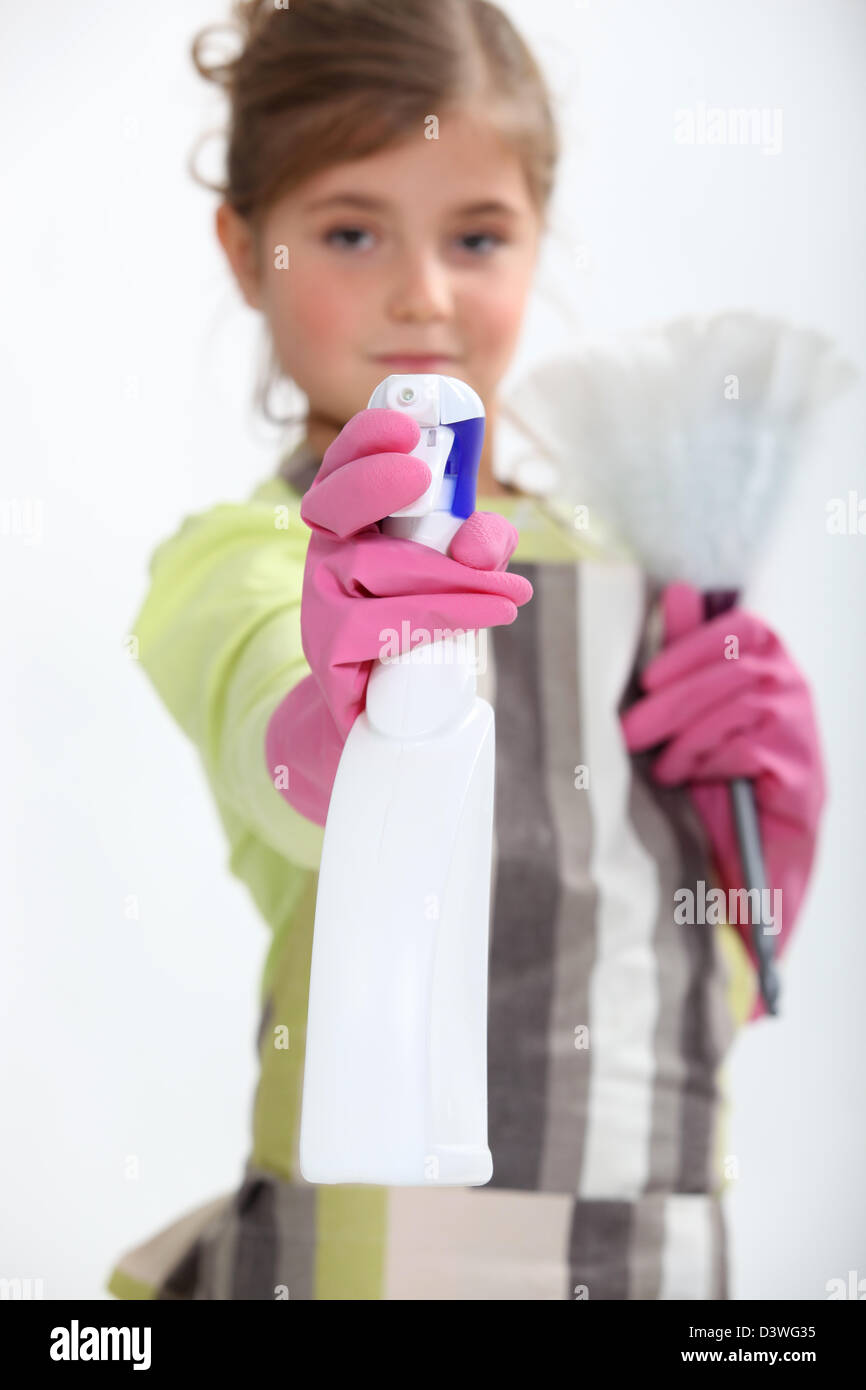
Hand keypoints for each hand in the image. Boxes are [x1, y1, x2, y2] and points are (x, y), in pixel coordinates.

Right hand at [266, 408, 531, 825]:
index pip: (342, 468)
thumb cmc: (420, 626)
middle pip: (332, 503)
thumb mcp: (461, 574)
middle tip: (424, 475)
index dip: (364, 440)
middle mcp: (325, 555)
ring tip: (510, 590)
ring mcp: (320, 604)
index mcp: (350, 524)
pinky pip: (383, 622)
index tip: (404, 426)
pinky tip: (494, 611)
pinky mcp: (331, 651)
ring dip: (452, 573)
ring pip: (377, 569)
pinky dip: (447, 613)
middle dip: (375, 480)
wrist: (379, 716)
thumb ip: (481, 545)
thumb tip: (482, 546)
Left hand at [620, 582, 825, 1014]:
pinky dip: (711, 760)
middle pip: (739, 669)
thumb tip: (680, 590)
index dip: (696, 642)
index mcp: (770, 672)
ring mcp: (805, 739)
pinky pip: (755, 747)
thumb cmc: (710, 788)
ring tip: (661, 766)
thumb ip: (686, 658)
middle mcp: (797, 697)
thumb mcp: (688, 719)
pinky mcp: (806, 781)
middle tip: (629, 732)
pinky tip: (686, 781)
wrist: (742, 873)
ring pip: (744, 705)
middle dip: (675, 698)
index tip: (648, 675)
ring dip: (689, 734)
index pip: (749, 628)